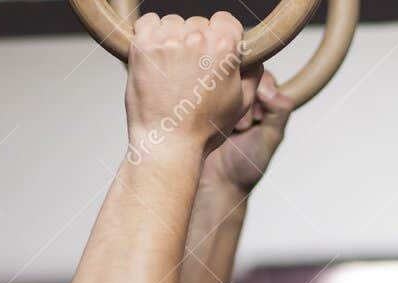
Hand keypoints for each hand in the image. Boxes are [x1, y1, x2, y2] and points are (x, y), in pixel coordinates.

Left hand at [125, 12, 253, 160]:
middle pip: (198, 23)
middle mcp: (198, 39)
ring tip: (169, 70)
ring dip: (171, 39)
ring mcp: (169, 41)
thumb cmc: (203, 131)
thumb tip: (253, 57)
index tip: (210, 52)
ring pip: (172, 23)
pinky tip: (153, 58)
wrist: (167, 146)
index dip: (219, 36)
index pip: (225, 20)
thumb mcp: (241, 104)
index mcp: (226, 47)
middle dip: (194, 42)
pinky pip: (146, 22)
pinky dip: (148, 35)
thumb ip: (252, 74)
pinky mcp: (143, 47)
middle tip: (188, 71)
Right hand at [202, 70, 291, 192]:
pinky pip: (206, 91)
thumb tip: (266, 88)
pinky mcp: (201, 106)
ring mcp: (220, 100)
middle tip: (242, 128)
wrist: (216, 183)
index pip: (264, 77)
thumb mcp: (271, 137)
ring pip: (225, 82)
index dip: (260, 93)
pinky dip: (210, 102)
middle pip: (243, 76)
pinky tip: (211, 121)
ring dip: (227, 104)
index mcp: (263, 102)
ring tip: (229, 129)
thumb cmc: (245, 165)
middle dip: (244, 101)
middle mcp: (242, 98)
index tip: (257, 120)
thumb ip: (279, 111)